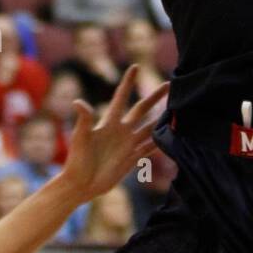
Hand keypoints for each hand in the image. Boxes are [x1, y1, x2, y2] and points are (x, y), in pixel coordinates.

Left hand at [60, 65, 166, 200]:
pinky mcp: (131, 159)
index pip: (121, 97)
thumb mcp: (80, 137)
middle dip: (155, 97)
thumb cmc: (77, 160)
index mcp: (109, 122)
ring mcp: (127, 144)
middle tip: (169, 84)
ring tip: (176, 109)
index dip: (128, 83)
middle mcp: (121, 131)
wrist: (81, 185)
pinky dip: (160, 142)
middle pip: (141, 109)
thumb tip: (77, 101)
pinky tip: (171, 137)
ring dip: (161, 119)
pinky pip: (149, 148)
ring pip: (149, 128)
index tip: (135, 67)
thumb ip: (84, 119)